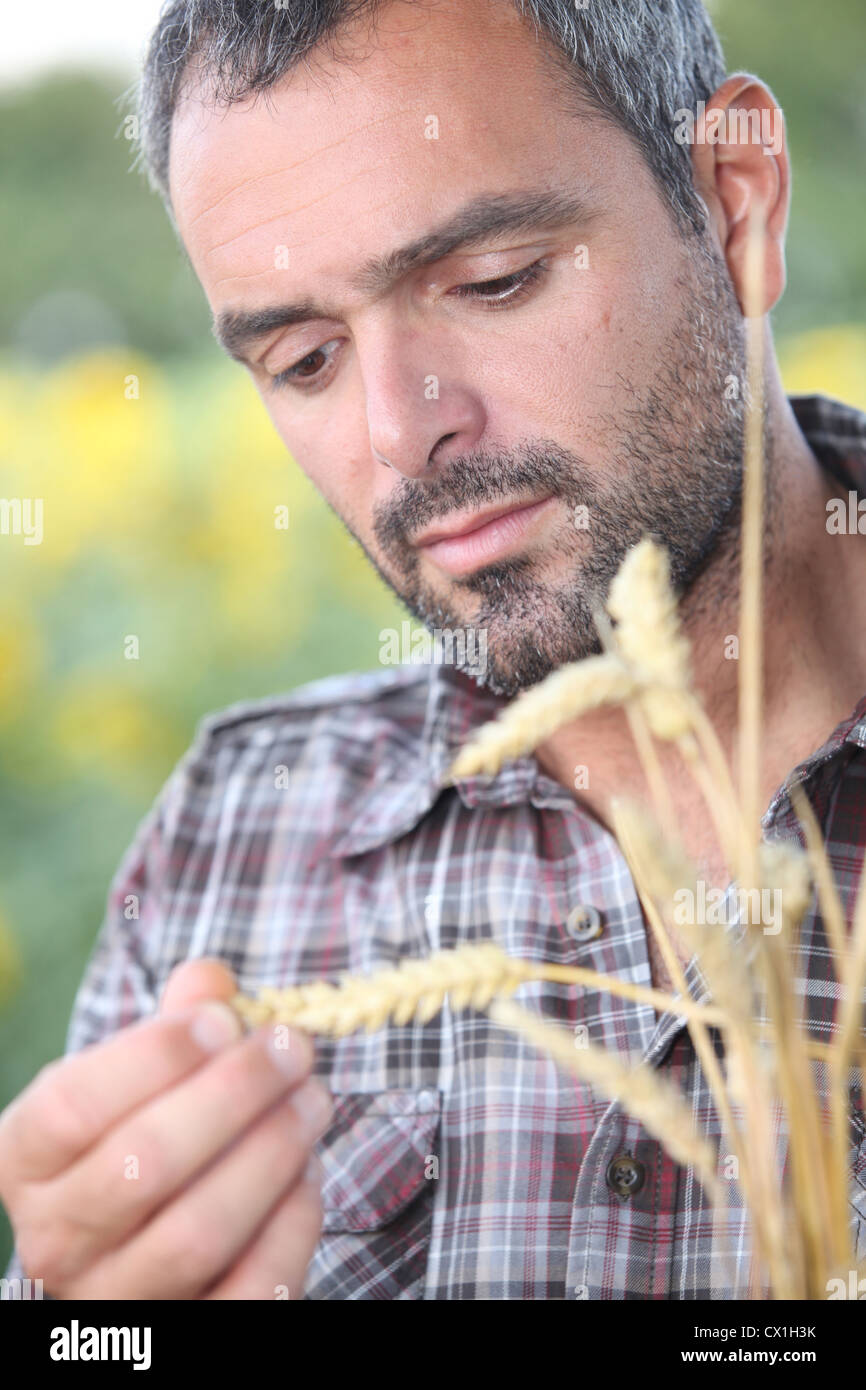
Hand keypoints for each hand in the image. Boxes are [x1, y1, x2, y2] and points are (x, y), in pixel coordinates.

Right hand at [0, 958, 330, 1297]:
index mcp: (25, 1158)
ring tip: (313, 1099)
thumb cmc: (143, 1129)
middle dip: (233, 1094)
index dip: (153, 1056)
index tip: (224, 1018)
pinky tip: (309, 1171)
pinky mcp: (186, 1334)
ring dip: (271, 1153)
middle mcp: (54, 1238)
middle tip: (292, 1048)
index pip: (73, 1106)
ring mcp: (115, 1298)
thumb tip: (210, 980)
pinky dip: (291, 1225)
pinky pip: (249, 1290)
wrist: (148, 1230)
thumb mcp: (140, 1072)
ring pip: (196, 1233)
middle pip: (142, 1164)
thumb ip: (177, 1020)